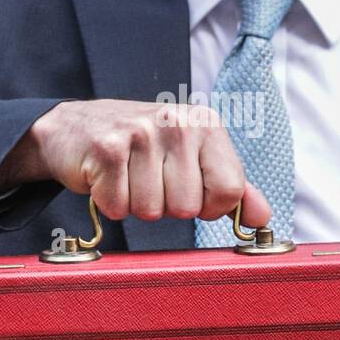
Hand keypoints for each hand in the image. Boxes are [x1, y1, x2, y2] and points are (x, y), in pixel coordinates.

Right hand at [0, 99, 271, 227]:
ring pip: (152, 211)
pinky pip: (118, 207)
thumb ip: (231, 186)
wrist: (76, 127)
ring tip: (128, 177)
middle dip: (166, 205)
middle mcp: (177, 123)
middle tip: (149, 179)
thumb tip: (262, 217)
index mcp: (206, 124)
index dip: (209, 206)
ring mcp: (141, 134)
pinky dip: (109, 203)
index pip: (229, 190)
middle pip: (188, 208)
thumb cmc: (142, 148)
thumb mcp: (192, 158)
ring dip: (136, 204)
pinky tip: (107, 178)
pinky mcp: (107, 149)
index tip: (189, 191)